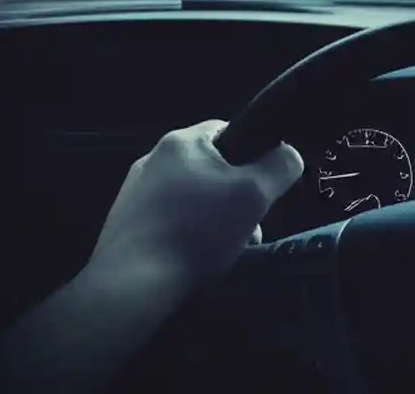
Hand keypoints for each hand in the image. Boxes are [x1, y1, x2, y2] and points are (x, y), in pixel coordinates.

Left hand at [87, 119, 303, 291]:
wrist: (132, 284)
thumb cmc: (197, 230)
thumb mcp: (254, 194)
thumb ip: (280, 166)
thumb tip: (288, 155)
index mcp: (181, 141)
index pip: (230, 130)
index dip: (255, 155)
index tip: (265, 187)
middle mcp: (152, 158)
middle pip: (212, 168)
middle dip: (237, 196)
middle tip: (251, 225)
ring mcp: (134, 191)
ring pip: (193, 196)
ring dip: (215, 217)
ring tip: (226, 248)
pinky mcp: (126, 222)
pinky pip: (171, 219)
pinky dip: (189, 233)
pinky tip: (195, 257)